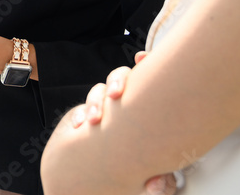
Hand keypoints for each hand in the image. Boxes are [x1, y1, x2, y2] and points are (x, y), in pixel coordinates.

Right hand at [67, 51, 178, 194]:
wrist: (98, 185)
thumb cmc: (132, 178)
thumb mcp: (150, 180)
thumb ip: (159, 183)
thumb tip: (157, 185)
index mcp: (146, 111)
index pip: (148, 82)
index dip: (145, 64)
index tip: (142, 58)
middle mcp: (125, 105)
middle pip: (122, 78)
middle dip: (117, 80)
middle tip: (116, 95)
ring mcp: (105, 110)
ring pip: (99, 91)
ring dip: (96, 101)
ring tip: (94, 120)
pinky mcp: (85, 118)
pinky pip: (80, 109)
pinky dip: (80, 114)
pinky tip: (81, 128)